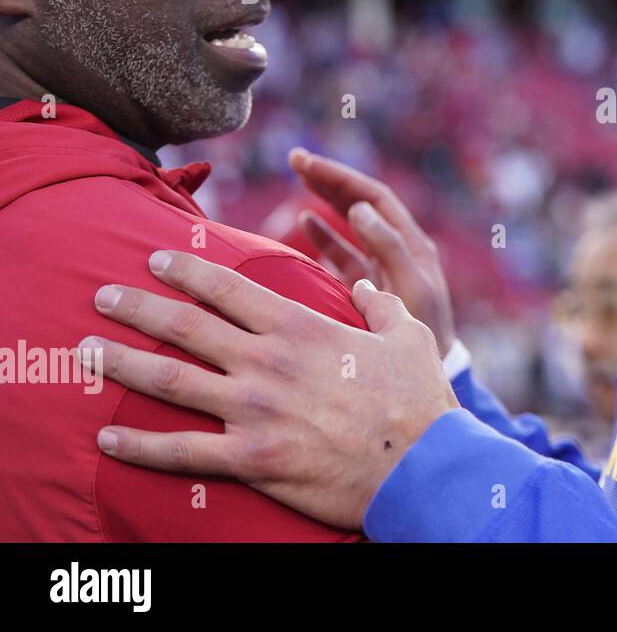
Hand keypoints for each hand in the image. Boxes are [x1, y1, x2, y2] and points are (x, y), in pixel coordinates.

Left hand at [81, 251, 456, 530]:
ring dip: (121, 363)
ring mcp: (254, 411)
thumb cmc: (419, 399)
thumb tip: (363, 283)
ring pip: (170, 382)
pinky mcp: (251, 458)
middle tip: (102, 295)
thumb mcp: (409, 334)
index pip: (229, 289)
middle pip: (186, 327)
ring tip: (86, 350)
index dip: (187, 271)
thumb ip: (379, 304)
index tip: (156, 259)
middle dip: (137, 307)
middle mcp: (267, 363)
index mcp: (301, 328)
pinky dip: (139, 446)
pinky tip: (107, 439)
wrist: (422, 465)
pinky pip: (181, 452)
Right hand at [289, 147, 456, 353]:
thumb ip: (389, 249)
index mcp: (412, 244)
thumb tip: (359, 208)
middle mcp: (399, 248)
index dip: (341, 177)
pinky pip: (345, 251)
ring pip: (351, 223)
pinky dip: (325, 234)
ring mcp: (383, 266)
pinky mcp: (369, 285)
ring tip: (299, 177)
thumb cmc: (427, 333)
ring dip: (326, 199)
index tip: (308, 163)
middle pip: (361, 202)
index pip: (373, 197)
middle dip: (330, 179)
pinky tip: (305, 220)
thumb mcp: (411, 288)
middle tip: (296, 158)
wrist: (431, 372)